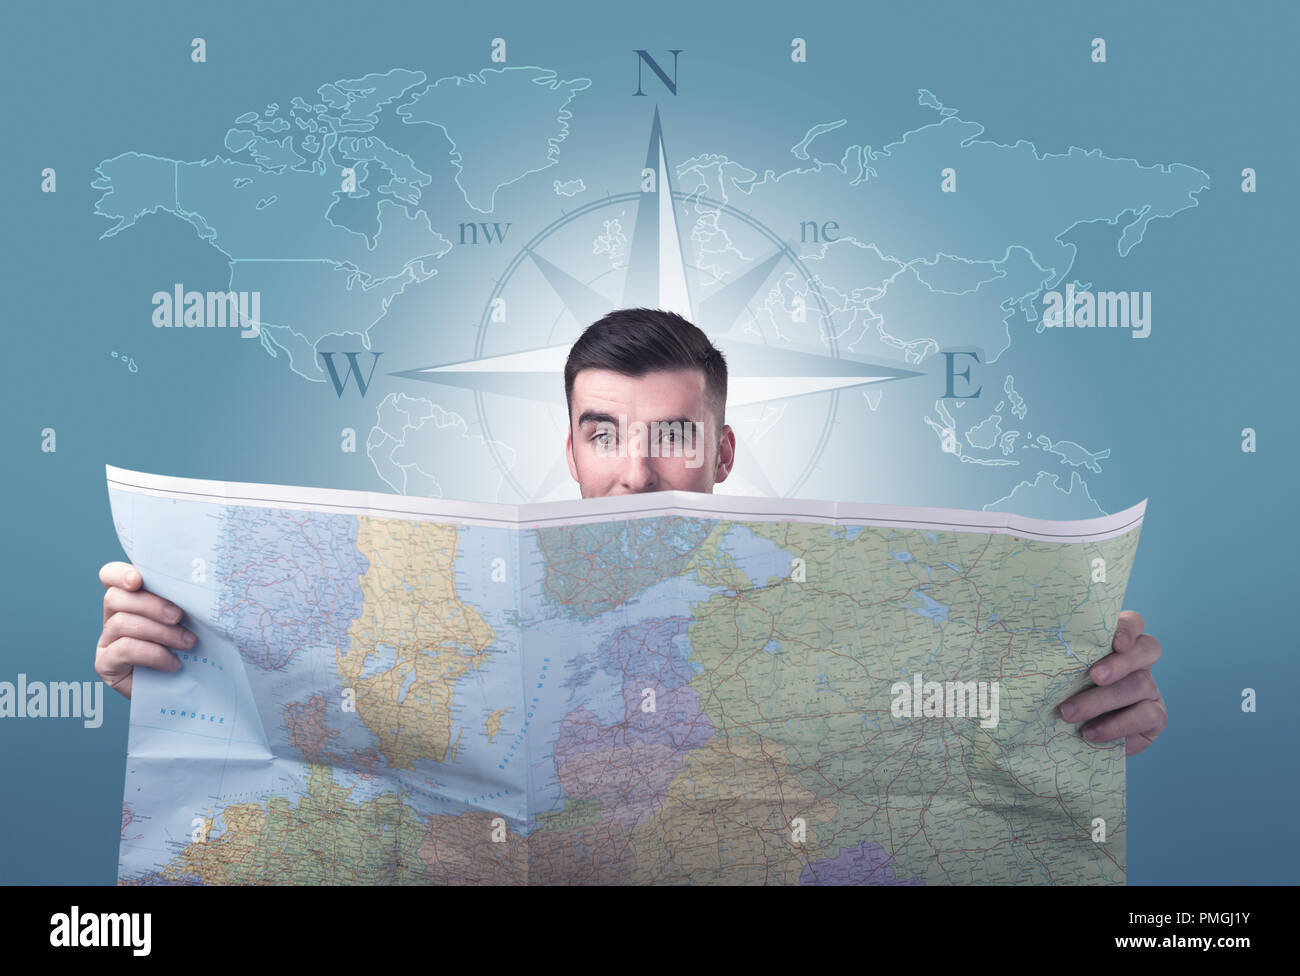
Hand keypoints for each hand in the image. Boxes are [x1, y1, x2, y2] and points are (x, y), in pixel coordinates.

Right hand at [96, 561, 193, 698]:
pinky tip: (172, 663)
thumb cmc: (191, 647)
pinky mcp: (106, 664)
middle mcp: (113, 616)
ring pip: (121, 623)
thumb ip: (182, 601)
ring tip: (187, 642)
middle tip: (179, 617)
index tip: (137, 580)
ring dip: (159, 632)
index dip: (119, 574)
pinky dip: (152, 654)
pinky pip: (123, 650)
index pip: (110, 576)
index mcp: (131, 598)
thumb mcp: (188, 619)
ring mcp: (106, 641)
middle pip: (115, 598)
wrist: (186, 688)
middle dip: (151, 605)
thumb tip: (197, 585)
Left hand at [1057, 610, 1166, 756]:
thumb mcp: (1052, 671)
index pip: (1134, 623)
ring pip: (1140, 684)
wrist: (1065, 737)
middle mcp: (1138, 662)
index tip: (1116, 642)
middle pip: (1147, 649)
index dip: (1128, 628)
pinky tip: (1090, 733)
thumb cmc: (1055, 693)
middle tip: (1094, 676)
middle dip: (1120, 662)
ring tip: (1069, 713)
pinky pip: (1147, 716)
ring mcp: (1149, 688)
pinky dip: (1116, 726)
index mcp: (1116, 642)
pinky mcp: (1154, 717)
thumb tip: (1029, 644)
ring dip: (1103, 700)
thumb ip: (1050, 656)